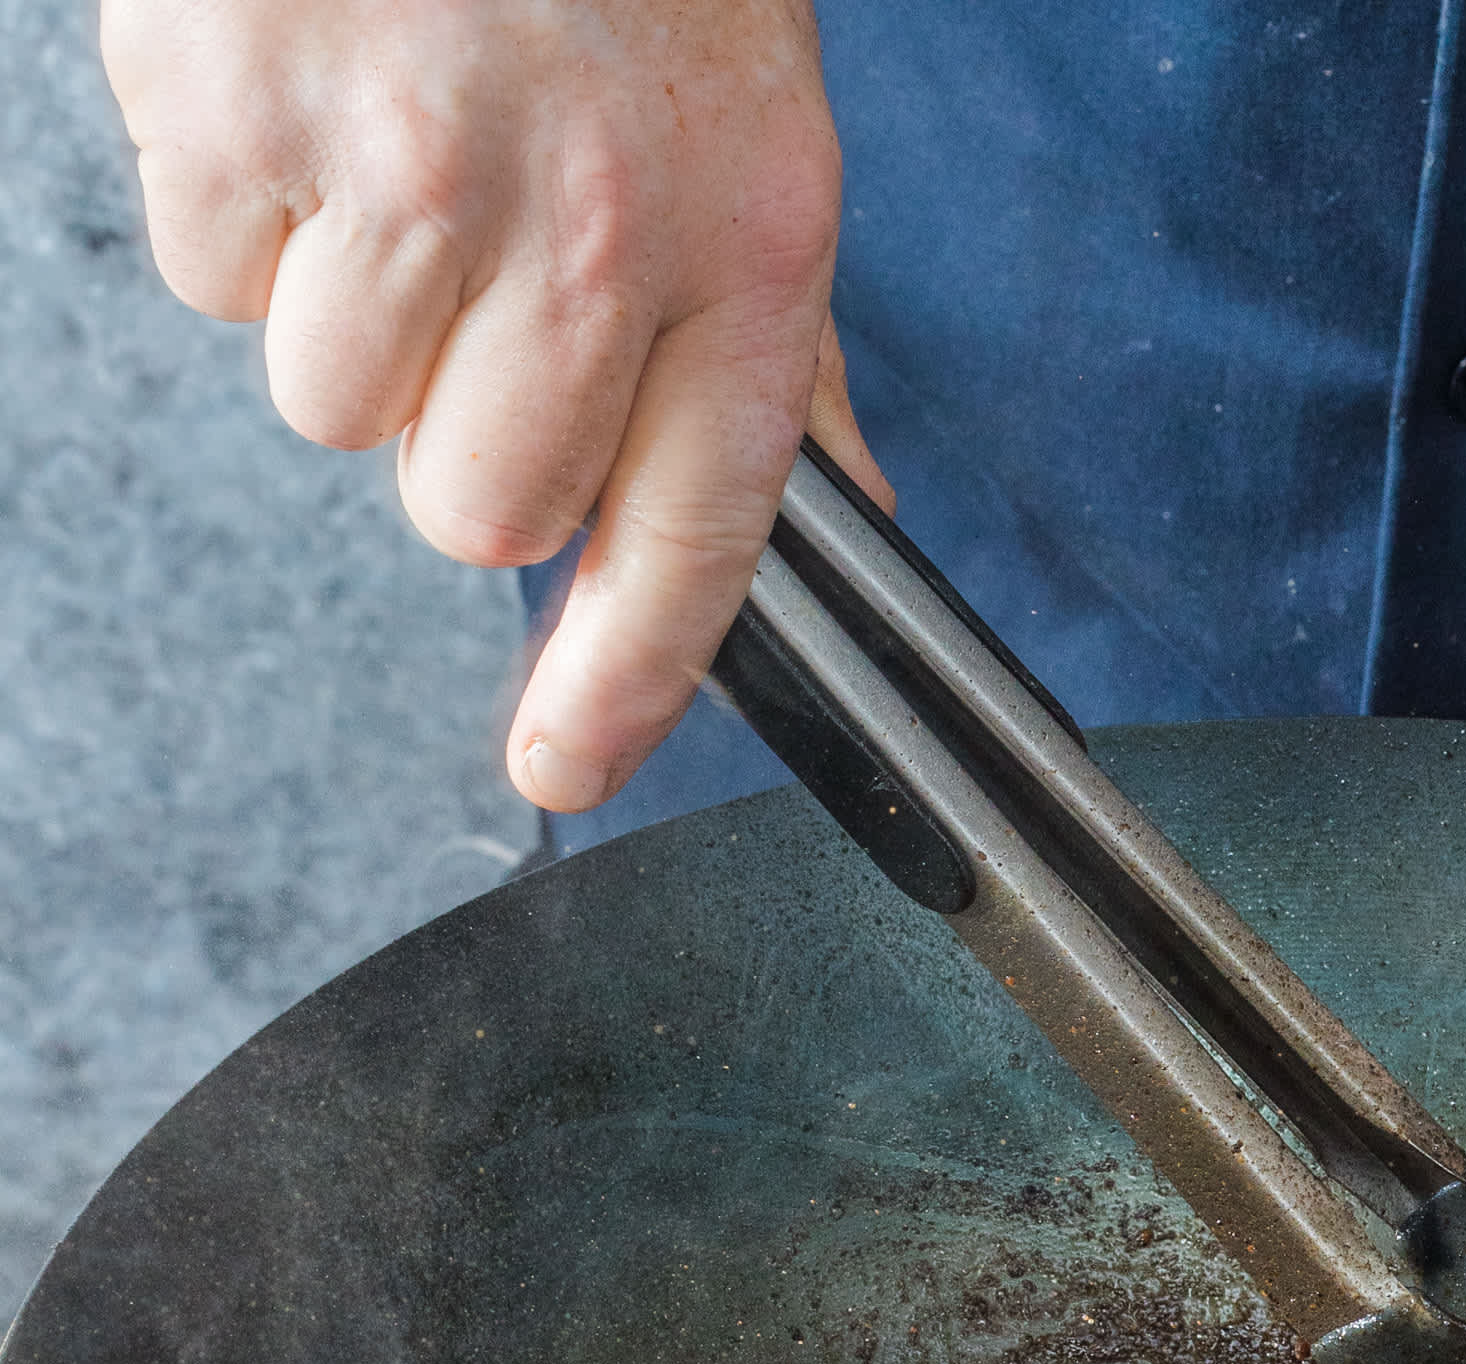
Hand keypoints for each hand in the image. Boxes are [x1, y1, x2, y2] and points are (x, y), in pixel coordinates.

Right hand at [102, 0, 891, 810]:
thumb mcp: (756, 135)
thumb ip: (784, 345)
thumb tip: (847, 506)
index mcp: (744, 244)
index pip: (699, 536)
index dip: (623, 681)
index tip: (564, 766)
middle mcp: (592, 227)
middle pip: (480, 507)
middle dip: (456, 428)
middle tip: (468, 272)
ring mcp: (413, 168)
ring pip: (331, 408)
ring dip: (341, 309)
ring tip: (390, 143)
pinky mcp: (248, 108)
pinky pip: (215, 280)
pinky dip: (240, 206)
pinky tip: (307, 92)